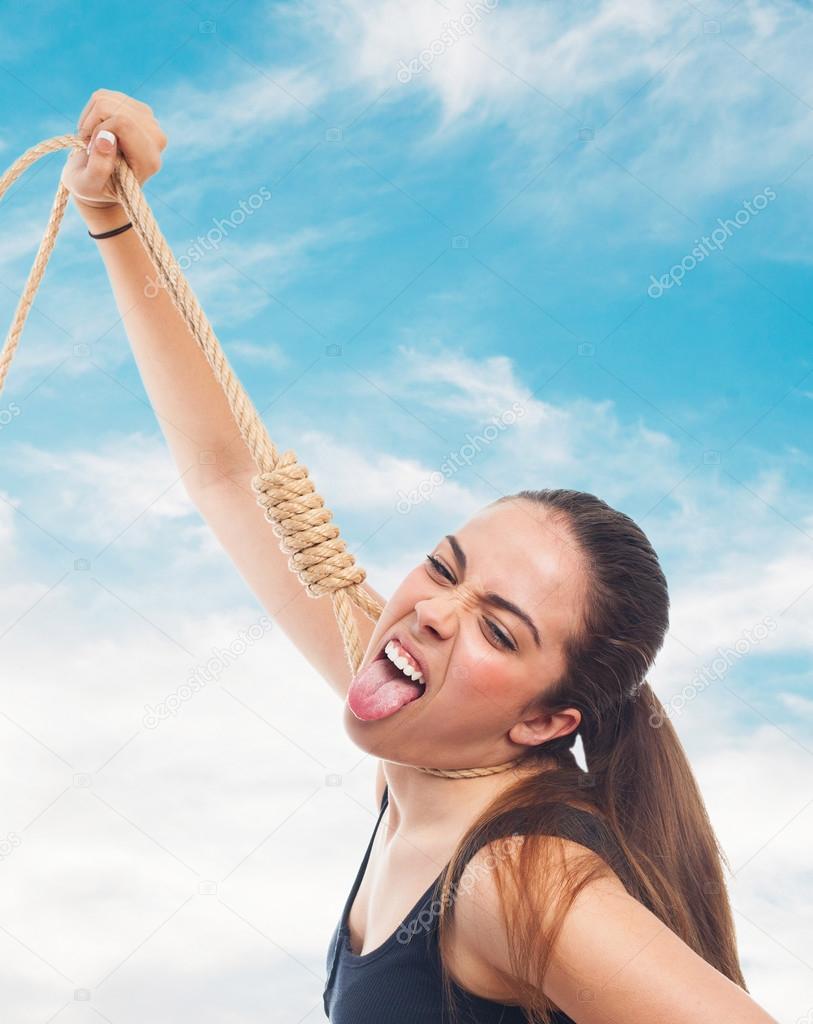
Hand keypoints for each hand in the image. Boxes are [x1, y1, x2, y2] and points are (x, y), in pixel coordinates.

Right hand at [61, 89, 167, 213]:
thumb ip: (98, 168)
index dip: (99, 132)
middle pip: (115, 108)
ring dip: (91, 119)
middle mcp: (156, 138)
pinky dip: (92, 112)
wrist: (102, 182)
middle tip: (92, 147)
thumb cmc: (94, 187)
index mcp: (149, 160)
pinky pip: (104, 95)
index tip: (93, 150)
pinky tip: (96, 131)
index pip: (123, 123)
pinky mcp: (137, 108)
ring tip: (94, 141)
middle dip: (94, 124)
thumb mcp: (89, 184)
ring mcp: (149, 121)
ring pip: (107, 99)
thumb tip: (105, 137)